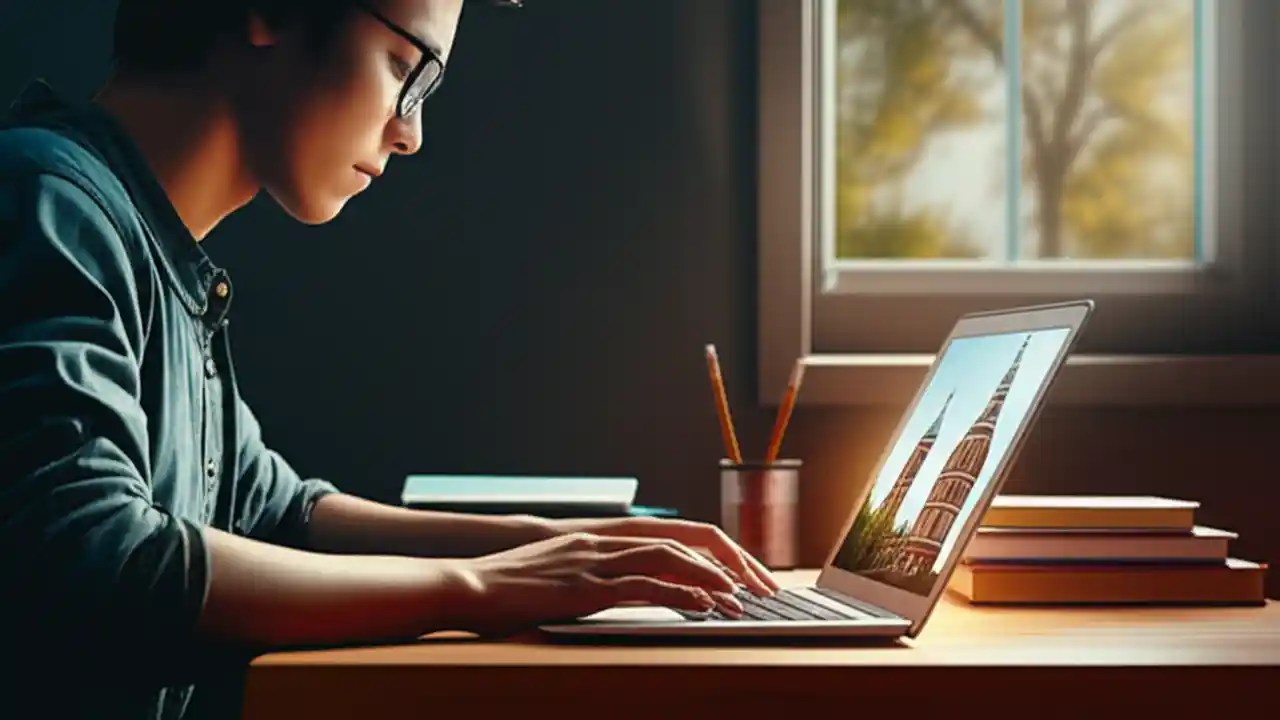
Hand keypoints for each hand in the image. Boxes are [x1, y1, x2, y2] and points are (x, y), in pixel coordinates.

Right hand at [448, 531, 745, 637]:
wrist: (469, 586)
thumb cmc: (512, 586)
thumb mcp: (563, 572)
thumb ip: (598, 574)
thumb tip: (633, 589)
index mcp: (605, 536)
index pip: (678, 534)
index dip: (717, 553)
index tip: (745, 575)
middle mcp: (607, 541)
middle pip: (686, 541)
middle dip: (730, 563)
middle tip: (760, 588)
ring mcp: (597, 562)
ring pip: (671, 559)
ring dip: (712, 580)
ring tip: (742, 602)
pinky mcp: (586, 587)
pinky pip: (644, 587)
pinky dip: (679, 596)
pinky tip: (703, 608)